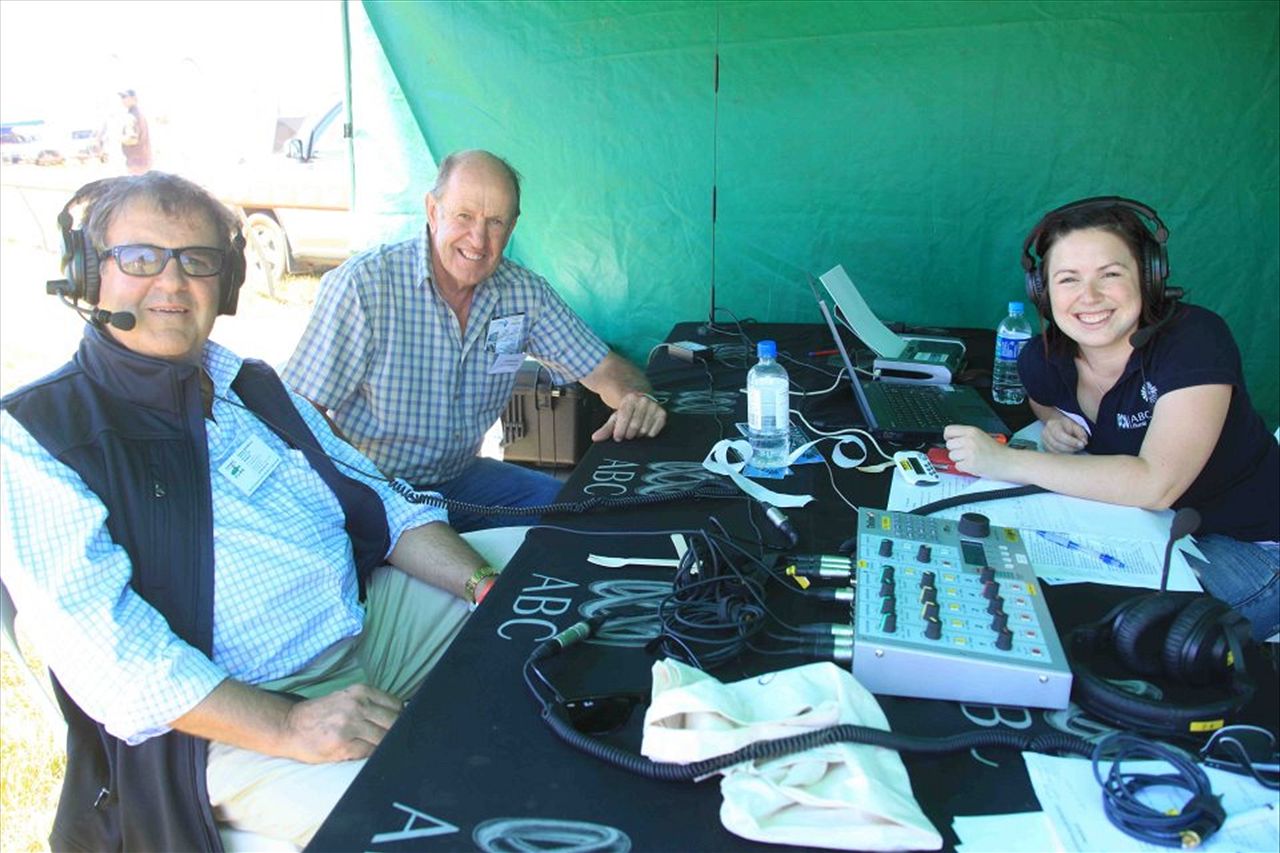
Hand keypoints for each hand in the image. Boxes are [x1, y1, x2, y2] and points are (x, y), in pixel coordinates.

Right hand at [282, 684, 402, 763]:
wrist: (289, 726)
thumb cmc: (321, 714)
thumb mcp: (346, 698)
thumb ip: (370, 703)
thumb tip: (400, 714)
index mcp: (360, 692)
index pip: (396, 705)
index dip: (402, 718)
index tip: (402, 726)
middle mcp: (356, 706)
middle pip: (393, 723)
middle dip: (396, 733)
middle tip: (395, 740)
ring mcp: (349, 726)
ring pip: (383, 739)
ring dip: (384, 745)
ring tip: (381, 748)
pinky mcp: (342, 746)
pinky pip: (368, 752)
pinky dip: (371, 754)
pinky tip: (365, 753)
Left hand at [591, 391, 666, 441]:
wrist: (640, 398)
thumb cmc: (626, 410)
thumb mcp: (615, 417)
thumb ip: (605, 428)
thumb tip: (595, 438)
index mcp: (630, 399)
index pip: (624, 418)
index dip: (619, 431)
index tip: (618, 436)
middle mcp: (643, 400)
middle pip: (634, 427)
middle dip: (628, 434)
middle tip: (627, 433)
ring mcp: (654, 406)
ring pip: (644, 430)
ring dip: (638, 435)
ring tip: (635, 430)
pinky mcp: (662, 413)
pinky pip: (654, 432)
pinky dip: (648, 435)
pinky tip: (644, 429)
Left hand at [942, 425, 1011, 479]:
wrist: (1008, 462)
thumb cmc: (996, 451)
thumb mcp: (981, 436)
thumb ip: (966, 435)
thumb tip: (950, 437)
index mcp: (972, 431)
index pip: (949, 430)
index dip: (948, 437)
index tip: (951, 440)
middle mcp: (969, 440)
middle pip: (949, 444)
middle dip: (955, 449)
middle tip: (966, 452)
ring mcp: (969, 452)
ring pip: (951, 456)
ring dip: (959, 459)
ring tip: (971, 458)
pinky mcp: (969, 464)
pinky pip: (957, 466)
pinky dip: (963, 467)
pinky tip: (973, 464)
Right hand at [1041, 416, 1087, 453]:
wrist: (1057, 425)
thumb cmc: (1067, 426)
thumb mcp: (1075, 426)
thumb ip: (1080, 433)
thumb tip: (1084, 442)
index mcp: (1052, 425)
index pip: (1060, 435)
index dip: (1071, 441)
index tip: (1081, 444)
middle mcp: (1045, 433)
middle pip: (1056, 444)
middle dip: (1070, 448)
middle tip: (1080, 448)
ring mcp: (1044, 441)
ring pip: (1055, 451)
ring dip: (1067, 452)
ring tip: (1075, 449)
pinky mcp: (1045, 447)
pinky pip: (1053, 454)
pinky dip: (1063, 454)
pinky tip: (1069, 451)